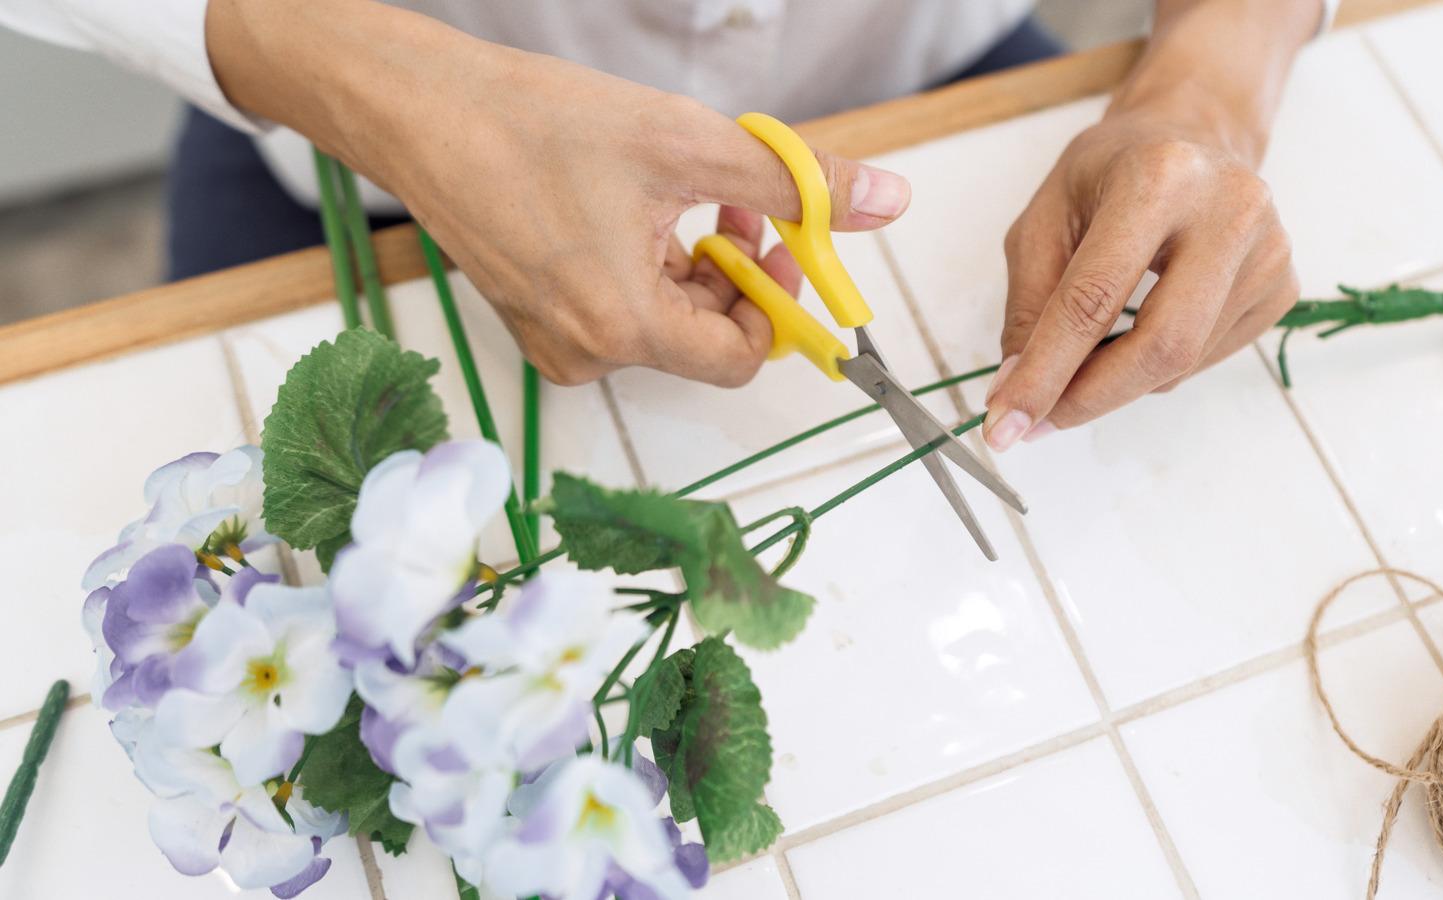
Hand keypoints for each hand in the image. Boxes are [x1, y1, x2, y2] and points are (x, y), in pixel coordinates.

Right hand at [205, 0, 909, 386]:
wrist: (422, 110)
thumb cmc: (537, 125)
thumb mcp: (690, 146)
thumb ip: (796, 182)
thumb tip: (882, 200)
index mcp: (622, 326)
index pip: (741, 359)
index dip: (779, 300)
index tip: (785, 240)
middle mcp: (585, 353)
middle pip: (705, 338)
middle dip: (740, 271)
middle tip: (743, 199)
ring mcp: (554, 341)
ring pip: (665, 321)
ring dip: (696, 263)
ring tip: (682, 189)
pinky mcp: (534, 318)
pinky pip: (619, 309)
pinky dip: (648, 265)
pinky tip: (633, 204)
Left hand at [982, 112, 1296, 449]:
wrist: (1192, 132)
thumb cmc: (1112, 172)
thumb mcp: (1044, 217)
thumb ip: (1027, 305)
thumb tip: (1015, 390)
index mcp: (1158, 178)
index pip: (1094, 299)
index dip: (1045, 372)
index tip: (1006, 423)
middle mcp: (1229, 210)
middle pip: (1160, 346)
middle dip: (1090, 398)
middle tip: (1039, 421)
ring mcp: (1268, 251)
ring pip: (1180, 364)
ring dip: (1116, 383)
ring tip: (1083, 356)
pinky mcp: (1282, 287)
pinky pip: (1204, 360)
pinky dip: (1155, 369)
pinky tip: (1139, 329)